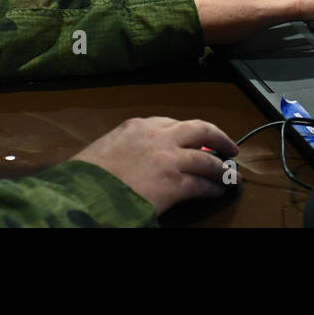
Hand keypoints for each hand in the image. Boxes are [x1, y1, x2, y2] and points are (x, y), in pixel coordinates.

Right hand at [70, 116, 238, 214]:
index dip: (187, 132)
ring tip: (229, 174)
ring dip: (221, 167)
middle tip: (228, 146)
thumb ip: (127, 147)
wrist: (84, 191)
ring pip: (207, 158)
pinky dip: (213, 187)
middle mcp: (157, 136)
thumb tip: (137, 159)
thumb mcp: (106, 148)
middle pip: (200, 129)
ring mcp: (169, 158)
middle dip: (218, 137)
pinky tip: (217, 191)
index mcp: (137, 126)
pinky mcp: (175, 183)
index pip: (171, 123)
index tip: (195, 139)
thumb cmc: (87, 174)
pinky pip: (202, 183)